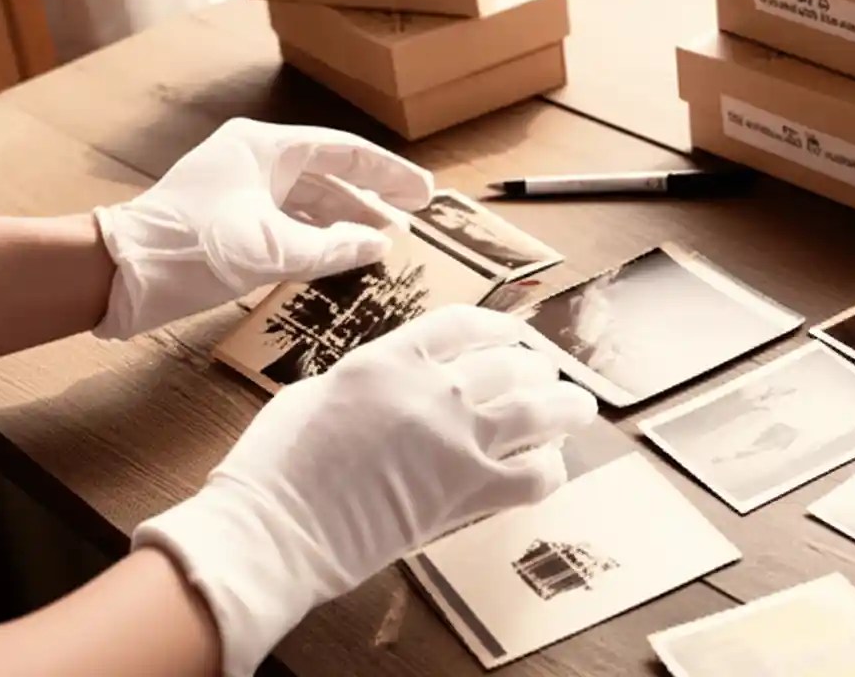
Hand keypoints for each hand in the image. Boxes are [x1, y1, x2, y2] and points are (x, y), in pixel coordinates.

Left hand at [93, 118, 432, 338]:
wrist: (116, 273)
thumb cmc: (189, 250)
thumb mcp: (271, 251)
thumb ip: (333, 248)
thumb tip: (379, 245)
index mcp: (265, 149)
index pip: (345, 154)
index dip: (390, 175)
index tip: (424, 194)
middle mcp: (254, 159)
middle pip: (329, 175)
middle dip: (372, 200)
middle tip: (412, 219)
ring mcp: (240, 187)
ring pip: (308, 199)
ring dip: (345, 221)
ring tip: (382, 242)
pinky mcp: (229, 217)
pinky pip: (287, 219)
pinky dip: (316, 235)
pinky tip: (339, 254)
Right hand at [132, 306, 597, 676]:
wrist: (275, 530)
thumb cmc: (276, 468)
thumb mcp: (315, 394)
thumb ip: (368, 380)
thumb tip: (393, 383)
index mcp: (389, 359)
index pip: (462, 325)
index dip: (498, 328)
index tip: (512, 335)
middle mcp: (432, 390)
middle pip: (509, 364)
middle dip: (535, 369)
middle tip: (547, 377)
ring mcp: (455, 440)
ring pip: (537, 410)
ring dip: (566, 406)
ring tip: (580, 407)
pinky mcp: (467, 492)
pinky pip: (533, 474)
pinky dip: (550, 468)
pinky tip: (550, 466)